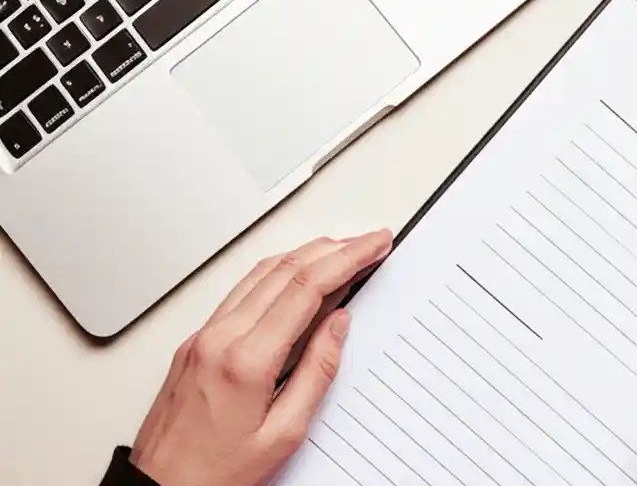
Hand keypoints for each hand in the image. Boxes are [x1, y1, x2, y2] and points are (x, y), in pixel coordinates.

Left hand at [129, 230, 393, 485]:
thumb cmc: (214, 475)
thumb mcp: (283, 434)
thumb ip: (316, 373)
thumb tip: (337, 324)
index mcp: (245, 360)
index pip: (305, 289)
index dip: (346, 260)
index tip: (373, 247)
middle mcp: (219, 339)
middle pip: (284, 270)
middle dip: (333, 249)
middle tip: (367, 242)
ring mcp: (202, 337)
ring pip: (260, 274)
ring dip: (305, 254)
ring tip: (340, 250)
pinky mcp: (194, 342)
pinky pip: (242, 292)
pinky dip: (277, 273)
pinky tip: (295, 275)